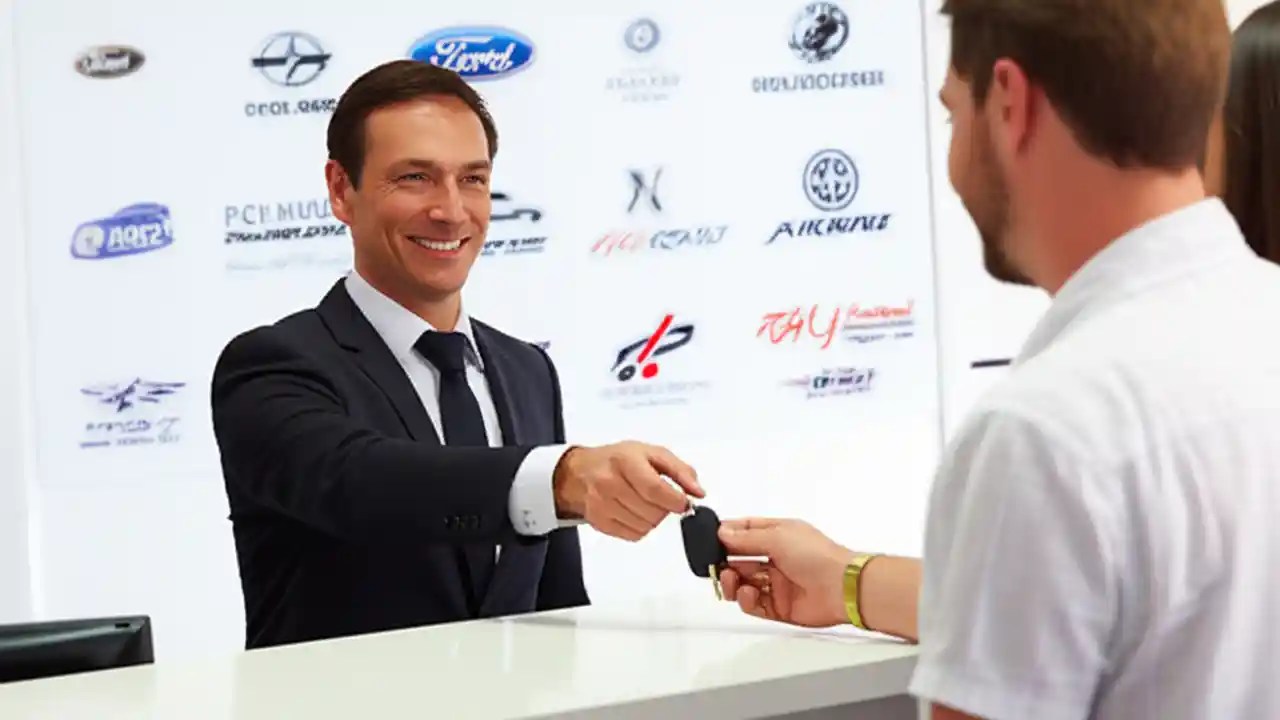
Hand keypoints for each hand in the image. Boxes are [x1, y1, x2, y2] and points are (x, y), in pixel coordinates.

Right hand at [552, 441, 703, 541]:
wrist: (582, 472)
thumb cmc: (619, 460)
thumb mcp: (652, 453)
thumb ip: (680, 470)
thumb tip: (698, 492)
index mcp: (625, 461)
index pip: (655, 489)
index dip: (676, 500)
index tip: (684, 503)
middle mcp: (609, 483)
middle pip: (652, 511)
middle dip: (666, 509)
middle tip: (662, 498)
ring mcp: (601, 505)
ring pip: (645, 526)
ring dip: (654, 518)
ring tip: (647, 503)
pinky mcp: (599, 522)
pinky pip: (633, 535)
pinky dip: (642, 527)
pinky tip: (636, 512)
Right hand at [716, 518, 854, 627]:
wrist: (842, 588)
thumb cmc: (818, 556)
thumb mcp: (777, 536)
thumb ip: (746, 537)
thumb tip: (722, 532)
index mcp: (779, 535)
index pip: (746, 532)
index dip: (727, 535)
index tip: (710, 540)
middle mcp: (777, 558)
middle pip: (741, 560)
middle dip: (725, 561)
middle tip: (714, 564)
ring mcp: (778, 583)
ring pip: (744, 583)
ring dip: (732, 582)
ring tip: (730, 580)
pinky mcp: (780, 607)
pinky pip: (754, 605)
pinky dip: (746, 600)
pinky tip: (748, 594)